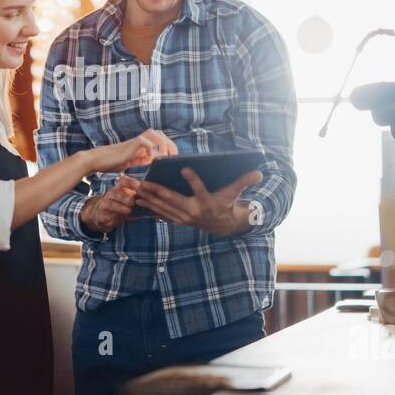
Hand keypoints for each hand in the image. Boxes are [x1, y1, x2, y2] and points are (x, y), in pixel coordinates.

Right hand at [80, 175, 141, 233]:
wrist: (100, 214)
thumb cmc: (118, 205)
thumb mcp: (127, 199)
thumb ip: (137, 196)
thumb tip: (151, 195)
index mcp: (119, 188)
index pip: (123, 182)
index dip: (130, 182)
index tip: (138, 184)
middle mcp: (110, 194)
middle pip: (116, 192)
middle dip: (124, 196)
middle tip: (133, 201)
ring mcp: (104, 204)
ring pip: (110, 203)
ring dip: (119, 207)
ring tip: (128, 210)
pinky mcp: (101, 214)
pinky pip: (105, 215)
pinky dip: (111, 217)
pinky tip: (116, 219)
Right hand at [84, 129, 176, 173]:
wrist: (99, 160)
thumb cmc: (115, 162)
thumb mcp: (135, 161)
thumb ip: (145, 159)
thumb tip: (158, 163)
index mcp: (144, 142)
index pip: (163, 140)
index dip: (171, 148)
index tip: (174, 161)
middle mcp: (142, 139)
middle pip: (163, 135)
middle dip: (171, 146)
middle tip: (173, 160)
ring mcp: (137, 139)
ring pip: (157, 135)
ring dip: (163, 145)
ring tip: (164, 158)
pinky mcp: (132, 143)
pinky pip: (146, 142)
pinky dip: (151, 150)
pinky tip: (150, 159)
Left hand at [135, 168, 263, 236]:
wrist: (222, 226)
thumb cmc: (226, 204)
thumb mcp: (235, 193)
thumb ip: (244, 181)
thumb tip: (259, 173)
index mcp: (207, 202)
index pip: (201, 189)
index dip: (194, 180)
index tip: (185, 168)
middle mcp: (193, 211)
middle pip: (172, 199)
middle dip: (156, 190)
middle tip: (141, 182)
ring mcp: (184, 217)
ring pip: (162, 207)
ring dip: (148, 198)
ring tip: (134, 190)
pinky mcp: (178, 219)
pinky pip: (161, 213)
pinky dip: (149, 207)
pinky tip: (138, 200)